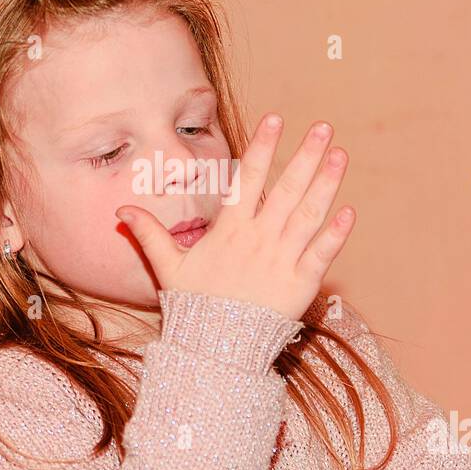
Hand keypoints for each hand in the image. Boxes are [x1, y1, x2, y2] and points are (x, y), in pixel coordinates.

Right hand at [114, 113, 354, 320]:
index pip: (247, 179)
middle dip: (305, 155)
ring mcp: (282, 260)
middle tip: (323, 127)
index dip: (261, 147)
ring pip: (309, 215)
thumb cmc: (193, 308)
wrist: (215, 351)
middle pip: (286, 189)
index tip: (275, 118)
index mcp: (230, 230)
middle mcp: (259, 239)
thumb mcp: (168, 267)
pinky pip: (321, 255)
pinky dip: (336, 234)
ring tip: (340, 154)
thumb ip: (150, 234)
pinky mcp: (300, 285)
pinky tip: (349, 211)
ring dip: (326, 183)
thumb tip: (121, 210)